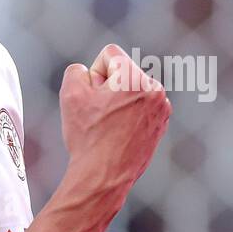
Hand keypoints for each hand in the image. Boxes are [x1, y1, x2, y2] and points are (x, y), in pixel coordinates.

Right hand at [59, 43, 170, 196]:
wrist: (105, 176)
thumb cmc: (88, 136)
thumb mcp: (70, 93)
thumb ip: (77, 70)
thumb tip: (90, 72)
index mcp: (135, 78)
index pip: (109, 55)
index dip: (93, 74)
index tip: (92, 97)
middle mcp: (154, 89)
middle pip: (122, 73)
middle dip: (107, 87)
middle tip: (99, 115)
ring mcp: (162, 108)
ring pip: (131, 91)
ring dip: (118, 101)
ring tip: (110, 126)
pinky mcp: (162, 123)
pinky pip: (140, 107)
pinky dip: (129, 115)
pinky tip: (119, 133)